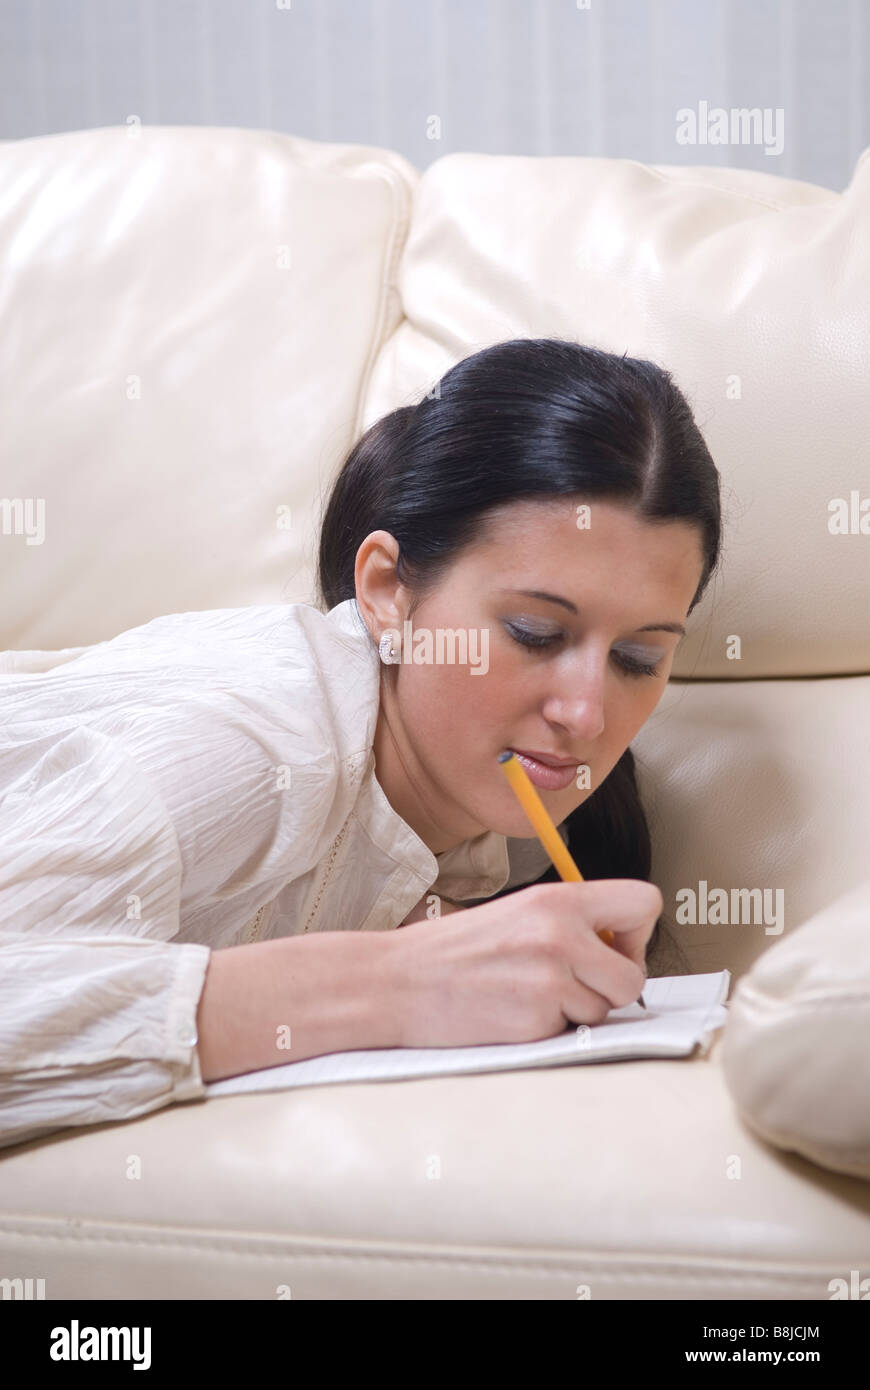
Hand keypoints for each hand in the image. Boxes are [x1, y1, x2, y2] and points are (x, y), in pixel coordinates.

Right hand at [385, 878, 659, 1047]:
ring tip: (528, 997)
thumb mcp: (518, 912)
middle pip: (634, 977)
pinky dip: (548, 1031)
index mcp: (557, 900)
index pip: (644, 902)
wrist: (397, 982)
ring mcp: (550, 981)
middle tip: (576, 986)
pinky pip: (570, 1035)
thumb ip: (569, 922)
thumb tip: (618, 946)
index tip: (612, 948)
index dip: (637, 934)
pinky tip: (512, 1014)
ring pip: (603, 1012)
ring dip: (574, 1013)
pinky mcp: (536, 1022)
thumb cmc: (454, 950)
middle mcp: (560, 935)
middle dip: (611, 990)